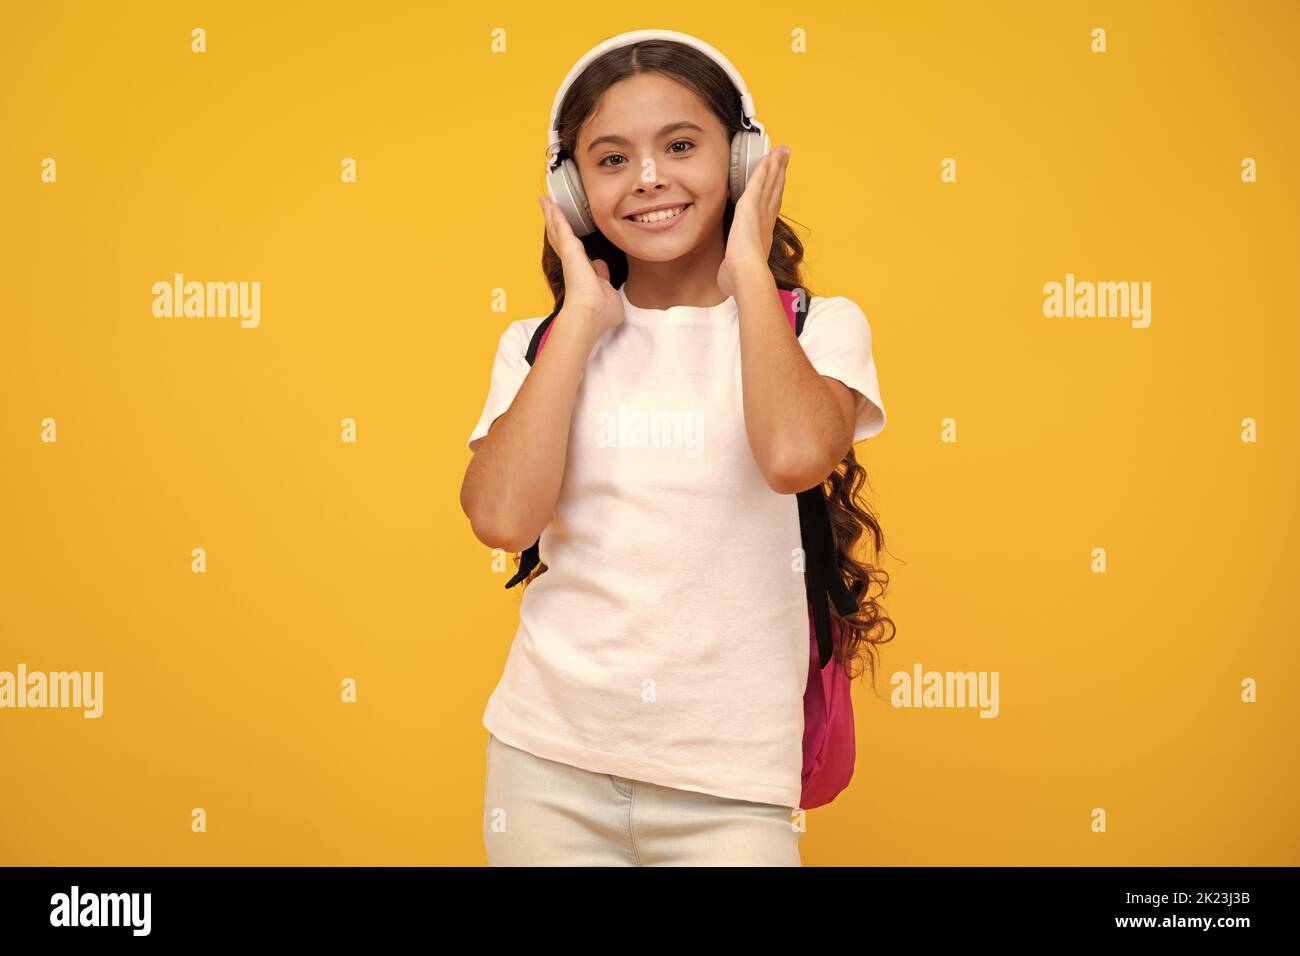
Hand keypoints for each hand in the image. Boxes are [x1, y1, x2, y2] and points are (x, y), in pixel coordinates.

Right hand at [539, 195, 623, 337]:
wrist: (591, 313)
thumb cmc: (600, 312)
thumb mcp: (608, 293)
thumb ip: (604, 279)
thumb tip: (600, 267)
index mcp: (581, 274)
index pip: (573, 256)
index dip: (569, 245)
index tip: (567, 236)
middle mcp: (572, 263)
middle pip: (560, 239)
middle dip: (555, 224)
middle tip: (548, 210)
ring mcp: (569, 255)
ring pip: (558, 230)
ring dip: (552, 216)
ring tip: (545, 202)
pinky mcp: (569, 247)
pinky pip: (562, 226)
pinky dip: (556, 214)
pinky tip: (550, 202)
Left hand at [717, 144, 790, 297]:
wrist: (746, 275)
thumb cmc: (740, 279)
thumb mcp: (734, 272)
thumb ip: (732, 270)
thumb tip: (725, 280)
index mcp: (763, 234)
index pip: (770, 208)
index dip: (776, 194)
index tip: (780, 183)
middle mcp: (765, 220)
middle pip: (775, 191)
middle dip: (780, 174)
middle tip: (786, 158)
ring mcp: (760, 211)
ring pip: (769, 182)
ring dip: (776, 165)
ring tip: (781, 151)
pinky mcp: (750, 204)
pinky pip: (758, 181)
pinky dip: (764, 168)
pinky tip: (768, 156)